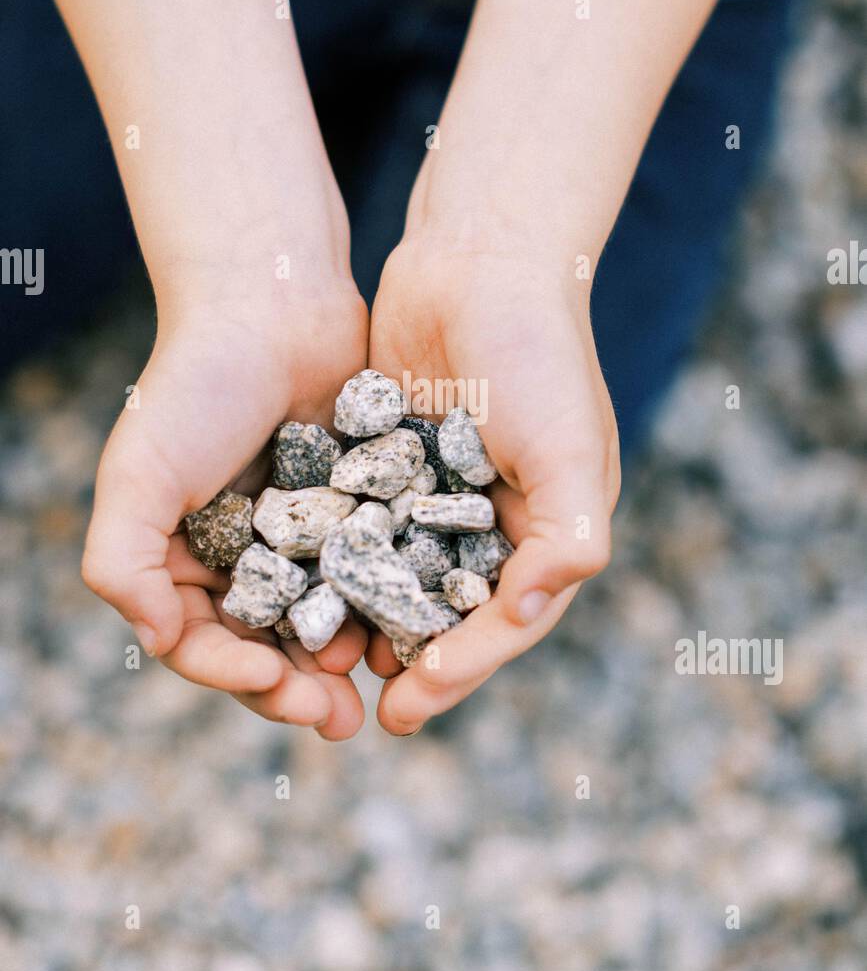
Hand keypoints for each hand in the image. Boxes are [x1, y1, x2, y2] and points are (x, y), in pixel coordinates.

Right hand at [82, 280, 370, 739]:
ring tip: (373, 676)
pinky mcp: (359, 508)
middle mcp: (243, 556)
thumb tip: (155, 643)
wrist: (273, 304)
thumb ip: (123, 562)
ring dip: (346, 655)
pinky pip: (374, 570)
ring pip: (327, 618)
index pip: (203, 644)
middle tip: (337, 719)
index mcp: (183, 560)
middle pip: (269, 646)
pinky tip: (410, 623)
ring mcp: (305, 535)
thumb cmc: (195, 386)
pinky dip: (387, 602)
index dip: (234, 678)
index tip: (273, 688)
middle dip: (298, 688)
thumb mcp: (138, 474)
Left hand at [366, 235, 619, 733]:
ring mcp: (438, 493)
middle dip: (418, 661)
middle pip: (453, 612)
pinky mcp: (388, 464)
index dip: (465, 666)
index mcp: (549, 526)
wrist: (478, 260)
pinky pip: (364, 529)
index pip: (508, 619)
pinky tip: (304, 597)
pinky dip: (341, 566)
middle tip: (375, 710)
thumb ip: (567, 533)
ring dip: (373, 626)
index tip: (415, 702)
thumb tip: (534, 609)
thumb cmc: (538, 351)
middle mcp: (495, 519)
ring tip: (331, 671)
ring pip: (401, 579)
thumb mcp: (568, 446)